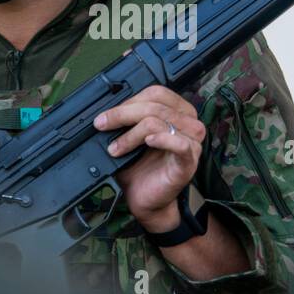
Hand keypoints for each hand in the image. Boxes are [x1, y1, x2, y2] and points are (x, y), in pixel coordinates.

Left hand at [94, 85, 204, 232]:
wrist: (145, 200)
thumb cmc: (139, 168)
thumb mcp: (129, 138)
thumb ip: (124, 121)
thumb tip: (104, 111)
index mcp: (177, 111)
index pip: (156, 93)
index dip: (128, 101)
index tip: (105, 116)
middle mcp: (188, 123)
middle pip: (155, 106)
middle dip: (123, 115)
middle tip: (102, 125)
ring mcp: (191, 142)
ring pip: (159, 122)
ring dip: (132, 134)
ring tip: (116, 148)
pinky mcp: (189, 160)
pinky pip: (179, 143)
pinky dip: (162, 139)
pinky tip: (148, 142)